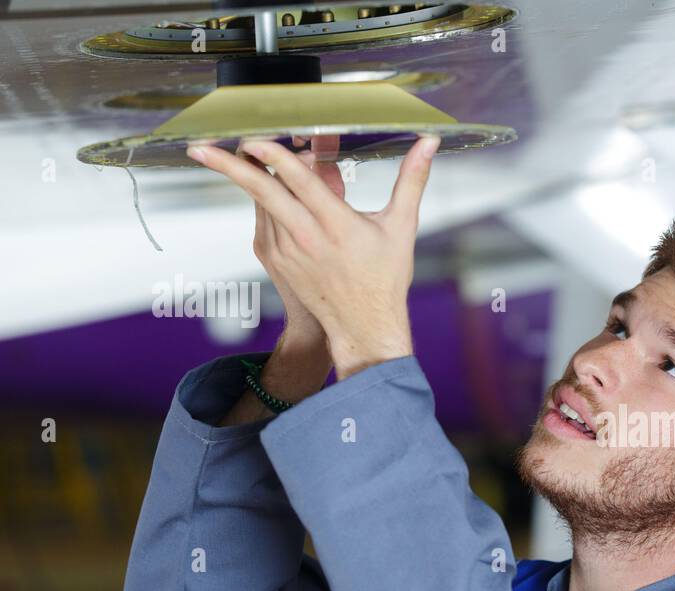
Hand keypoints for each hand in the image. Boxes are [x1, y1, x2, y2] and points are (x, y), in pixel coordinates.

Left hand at [189, 135, 439, 378]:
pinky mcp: (274, 257)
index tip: (254, 138)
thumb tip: (429, 143)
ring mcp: (285, 250)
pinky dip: (266, 199)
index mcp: (337, 226)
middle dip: (229, 165)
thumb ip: (413, 179)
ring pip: (261, 201)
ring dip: (258, 176)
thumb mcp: (401, 226)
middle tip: (202, 146)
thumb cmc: (385, 277)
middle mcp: (306, 237)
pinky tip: (278, 190)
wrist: (362, 325)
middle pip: (260, 190)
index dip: (274, 157)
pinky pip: (262, 218)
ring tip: (260, 154)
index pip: (298, 182)